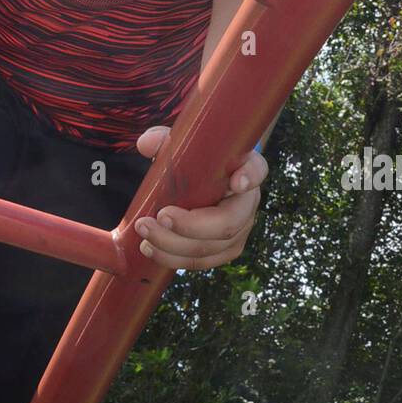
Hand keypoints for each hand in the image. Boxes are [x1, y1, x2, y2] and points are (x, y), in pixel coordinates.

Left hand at [133, 125, 267, 270]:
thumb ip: (165, 140)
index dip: (249, 177)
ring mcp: (239, 230)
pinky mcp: (224, 250)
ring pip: (211, 247)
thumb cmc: (197, 159)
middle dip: (190, 225)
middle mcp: (248, 203)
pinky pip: (202, 262)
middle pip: (227, 223)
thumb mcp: (185, 144)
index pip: (256, 170)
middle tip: (160, 215)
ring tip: (145, 232)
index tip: (237, 182)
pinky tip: (150, 248)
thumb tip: (146, 144)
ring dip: (174, 245)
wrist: (206, 181)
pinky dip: (173, 258)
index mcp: (245, 168)